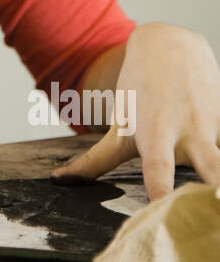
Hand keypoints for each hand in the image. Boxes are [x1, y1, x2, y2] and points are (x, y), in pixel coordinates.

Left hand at [50, 23, 219, 200]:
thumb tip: (58, 181)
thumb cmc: (139, 93)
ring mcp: (215, 127)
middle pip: (212, 167)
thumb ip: (94, 160)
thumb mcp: (118, 126)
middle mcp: (189, 133)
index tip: (163, 214)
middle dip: (218, 188)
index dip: (160, 192)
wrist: (170, 46)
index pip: (157, 170)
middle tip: (216, 208)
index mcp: (155, 135)